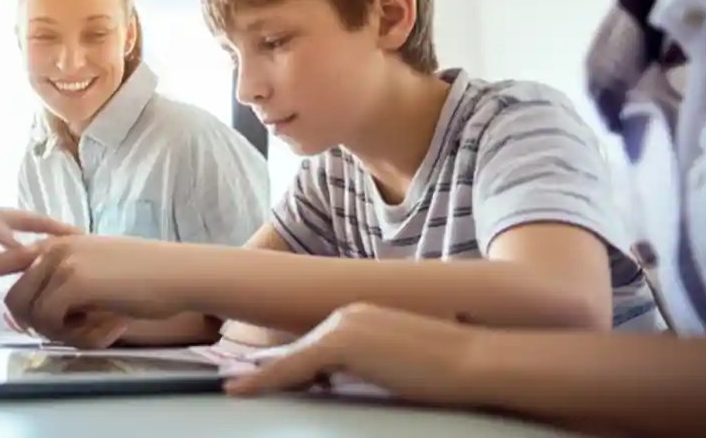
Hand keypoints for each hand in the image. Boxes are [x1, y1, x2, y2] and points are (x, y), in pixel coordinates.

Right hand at [0, 199, 78, 279]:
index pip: (10, 224)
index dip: (37, 233)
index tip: (65, 244)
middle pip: (19, 216)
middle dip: (51, 227)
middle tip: (84, 236)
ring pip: (9, 219)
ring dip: (39, 231)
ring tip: (69, 242)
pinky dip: (7, 239)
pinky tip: (27, 250)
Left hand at [0, 236, 189, 344]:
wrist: (179, 274)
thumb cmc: (146, 279)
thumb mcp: (97, 271)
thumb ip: (66, 284)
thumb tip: (38, 314)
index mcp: (59, 242)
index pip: (7, 256)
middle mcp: (55, 247)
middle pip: (13, 296)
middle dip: (36, 325)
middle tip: (73, 333)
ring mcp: (63, 262)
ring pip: (30, 312)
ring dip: (56, 332)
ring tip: (92, 330)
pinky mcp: (74, 282)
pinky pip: (49, 319)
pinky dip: (71, 335)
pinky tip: (102, 328)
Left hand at [224, 303, 483, 406]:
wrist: (472, 361)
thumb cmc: (444, 371)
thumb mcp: (394, 367)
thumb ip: (363, 368)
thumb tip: (335, 384)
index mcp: (357, 319)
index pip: (311, 347)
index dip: (282, 365)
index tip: (253, 376)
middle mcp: (345, 315)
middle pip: (296, 351)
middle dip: (266, 370)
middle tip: (233, 384)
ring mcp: (342, 325)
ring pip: (291, 359)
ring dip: (263, 376)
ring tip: (233, 389)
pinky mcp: (342, 342)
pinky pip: (294, 366)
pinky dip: (266, 378)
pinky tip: (243, 389)